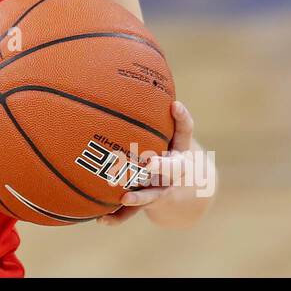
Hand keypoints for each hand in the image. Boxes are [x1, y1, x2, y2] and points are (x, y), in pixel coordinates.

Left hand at [97, 100, 195, 226]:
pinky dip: (118, 215)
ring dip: (139, 197)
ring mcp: (163, 189)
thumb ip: (159, 113)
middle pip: (170, 168)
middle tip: (149, 162)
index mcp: (180, 149)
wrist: (189, 188)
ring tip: (125, 196)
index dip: (182, 119)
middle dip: (160, 165)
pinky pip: (133, 211)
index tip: (175, 106)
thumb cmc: (172, 149)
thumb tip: (138, 71)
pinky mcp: (149, 202)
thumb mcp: (173, 133)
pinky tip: (101, 219)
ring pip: (152, 195)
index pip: (185, 131)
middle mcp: (174, 170)